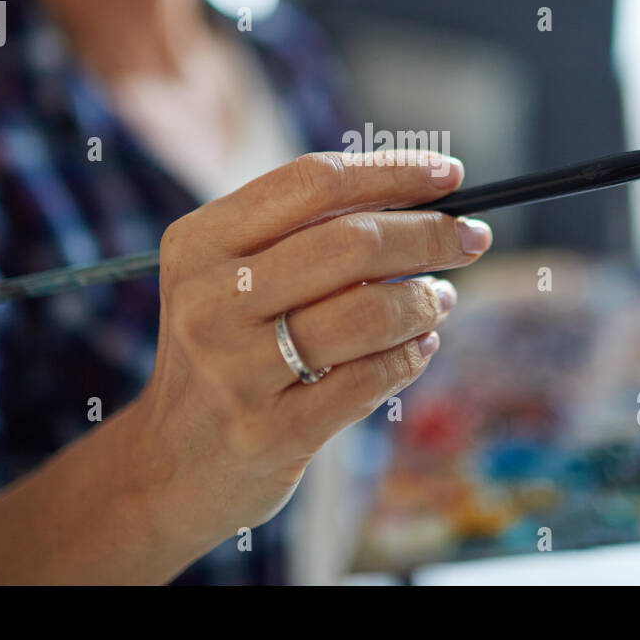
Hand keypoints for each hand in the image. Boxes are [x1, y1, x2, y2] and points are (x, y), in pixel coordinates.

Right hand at [139, 150, 491, 545]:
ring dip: (424, 301)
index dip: (391, 172)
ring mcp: (237, 370)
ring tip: (440, 300)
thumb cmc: (224, 352)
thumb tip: (419, 198)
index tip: (449, 173)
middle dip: (428, 233)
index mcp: (200, 243)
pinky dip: (410, 357)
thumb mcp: (230, 280)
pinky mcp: (270, 431)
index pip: (312, 183)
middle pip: (350, 243)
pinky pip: (369, 381)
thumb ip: (305, 235)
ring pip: (367, 313)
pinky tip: (420, 347)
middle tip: (470, 236)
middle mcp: (210, 301)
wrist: (169, 466)